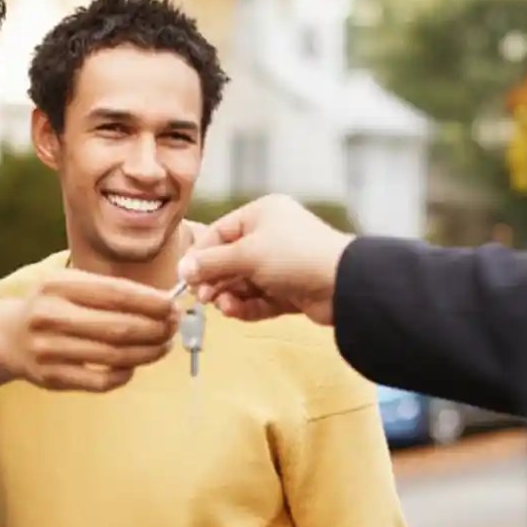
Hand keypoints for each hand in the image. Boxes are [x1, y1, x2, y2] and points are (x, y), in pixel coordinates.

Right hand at [6, 269, 178, 391]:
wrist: (7, 337)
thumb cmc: (51, 307)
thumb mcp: (69, 285)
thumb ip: (109, 290)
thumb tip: (163, 303)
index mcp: (56, 286)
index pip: (116, 293)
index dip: (151, 301)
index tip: (172, 305)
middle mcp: (50, 317)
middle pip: (119, 327)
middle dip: (156, 328)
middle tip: (173, 327)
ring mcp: (49, 350)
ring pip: (115, 356)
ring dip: (148, 352)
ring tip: (163, 345)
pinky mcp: (52, 378)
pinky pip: (101, 381)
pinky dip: (125, 374)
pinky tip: (134, 364)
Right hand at [176, 193, 353, 325]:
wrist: (343, 284)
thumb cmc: (297, 256)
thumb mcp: (247, 254)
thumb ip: (212, 262)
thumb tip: (184, 269)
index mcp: (262, 215)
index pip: (220, 232)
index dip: (201, 255)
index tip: (186, 276)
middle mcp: (271, 237)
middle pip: (230, 259)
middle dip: (215, 279)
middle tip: (202, 296)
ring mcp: (281, 265)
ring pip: (243, 282)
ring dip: (229, 295)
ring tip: (223, 306)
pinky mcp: (290, 291)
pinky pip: (259, 299)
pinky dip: (246, 306)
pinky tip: (235, 311)